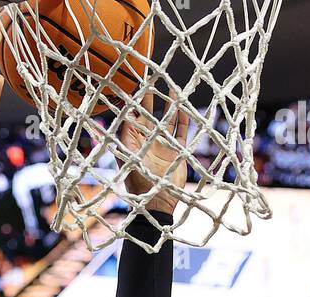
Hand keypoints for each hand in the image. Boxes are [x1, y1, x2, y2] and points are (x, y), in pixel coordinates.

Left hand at [122, 92, 189, 216]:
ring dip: (170, 105)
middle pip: (150, 115)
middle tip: (153, 78)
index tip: (136, 85)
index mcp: (134, 144)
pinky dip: (183, 119)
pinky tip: (184, 106)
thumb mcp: (129, 160)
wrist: (158, 205)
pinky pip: (181, 132)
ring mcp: (163, 146)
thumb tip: (124, 115)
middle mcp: (148, 142)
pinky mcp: (177, 152)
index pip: (133, 118)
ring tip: (173, 87)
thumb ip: (126, 138)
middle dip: (151, 98)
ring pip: (168, 120)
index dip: (135, 103)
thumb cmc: (139, 186)